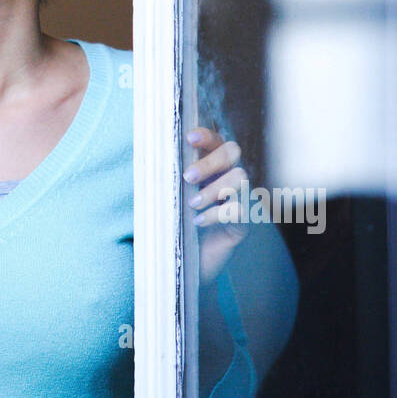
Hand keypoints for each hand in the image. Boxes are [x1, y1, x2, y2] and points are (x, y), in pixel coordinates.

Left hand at [184, 126, 249, 285]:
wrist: (184, 261)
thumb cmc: (175, 222)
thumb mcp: (171, 196)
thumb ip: (170, 176)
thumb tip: (152, 157)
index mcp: (213, 165)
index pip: (216, 141)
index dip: (207, 135)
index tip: (189, 138)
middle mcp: (230, 176)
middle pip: (233, 152)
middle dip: (210, 162)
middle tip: (187, 177)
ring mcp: (241, 198)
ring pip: (240, 178)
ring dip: (214, 188)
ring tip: (192, 203)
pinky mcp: (244, 223)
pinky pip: (240, 209)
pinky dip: (217, 213)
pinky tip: (198, 221)